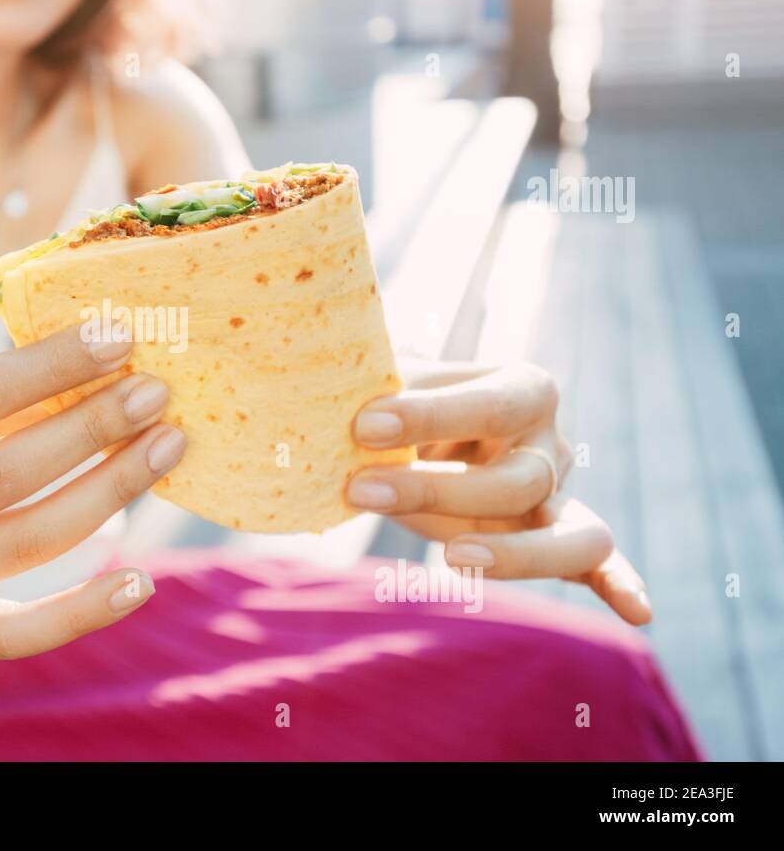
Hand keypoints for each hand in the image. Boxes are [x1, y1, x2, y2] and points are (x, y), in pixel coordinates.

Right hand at [0, 324, 185, 658]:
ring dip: (108, 492)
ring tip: (165, 447)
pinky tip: (143, 581)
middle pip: (1, 474)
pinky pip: (15, 634)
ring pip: (23, 542)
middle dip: (90, 429)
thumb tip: (100, 364)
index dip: (48, 367)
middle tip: (154, 395)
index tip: (117, 338)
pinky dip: (84, 611)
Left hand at [347, 359, 650, 624]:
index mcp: (525, 388)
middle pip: (518, 481)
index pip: (492, 404)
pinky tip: (638, 613)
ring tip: (454, 559)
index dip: (429, 416)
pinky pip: (596, 566)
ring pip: (574, 535)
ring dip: (513, 556)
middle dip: (435, 488)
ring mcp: (557, 497)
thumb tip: (358, 401)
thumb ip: (385, 387)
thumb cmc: (394, 401)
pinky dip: (621, 586)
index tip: (363, 426)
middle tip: (362, 489)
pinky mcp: (549, 543)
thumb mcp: (388, 383)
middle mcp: (550, 444)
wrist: (392, 438)